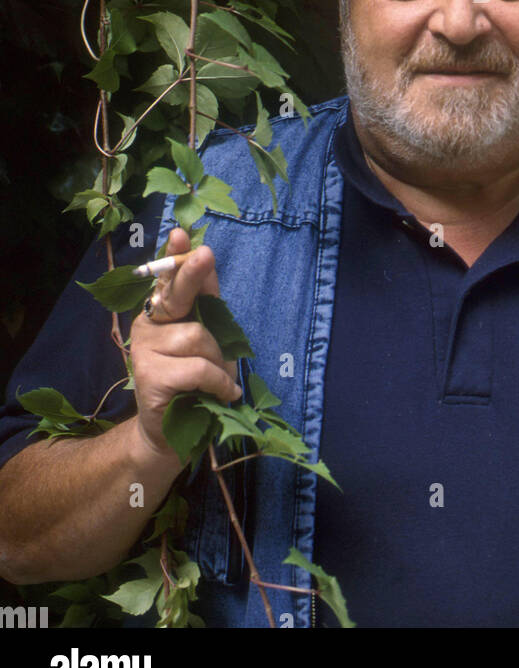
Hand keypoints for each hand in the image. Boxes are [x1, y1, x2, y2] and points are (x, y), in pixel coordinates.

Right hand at [130, 228, 241, 462]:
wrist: (173, 433)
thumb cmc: (195, 381)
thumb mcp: (208, 339)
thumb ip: (207, 302)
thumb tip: (207, 259)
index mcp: (163, 310)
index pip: (169, 277)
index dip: (174, 256)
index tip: (181, 234)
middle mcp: (149, 323)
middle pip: (176, 293)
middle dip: (191, 273)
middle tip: (206, 254)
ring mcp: (144, 349)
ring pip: (198, 337)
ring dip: (218, 360)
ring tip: (216, 380)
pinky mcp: (149, 375)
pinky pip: (198, 368)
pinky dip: (218, 382)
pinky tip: (223, 394)